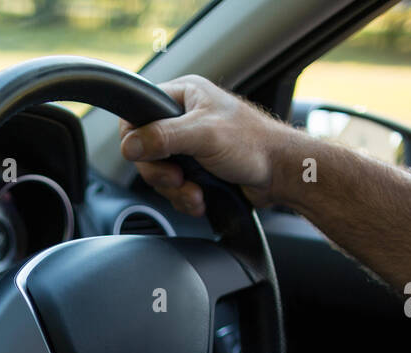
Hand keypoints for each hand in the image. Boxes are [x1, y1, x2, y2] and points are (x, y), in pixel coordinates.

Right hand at [118, 75, 297, 213]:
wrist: (280, 174)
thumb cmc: (254, 144)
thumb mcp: (204, 134)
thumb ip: (164, 136)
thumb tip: (129, 146)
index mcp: (183, 95)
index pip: (136, 114)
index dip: (137, 140)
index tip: (151, 156)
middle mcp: (182, 118)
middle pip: (144, 151)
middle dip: (161, 173)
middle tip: (179, 178)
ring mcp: (188, 146)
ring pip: (158, 174)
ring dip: (175, 191)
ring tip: (196, 192)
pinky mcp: (194, 170)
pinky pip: (172, 189)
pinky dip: (184, 199)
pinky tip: (201, 198)